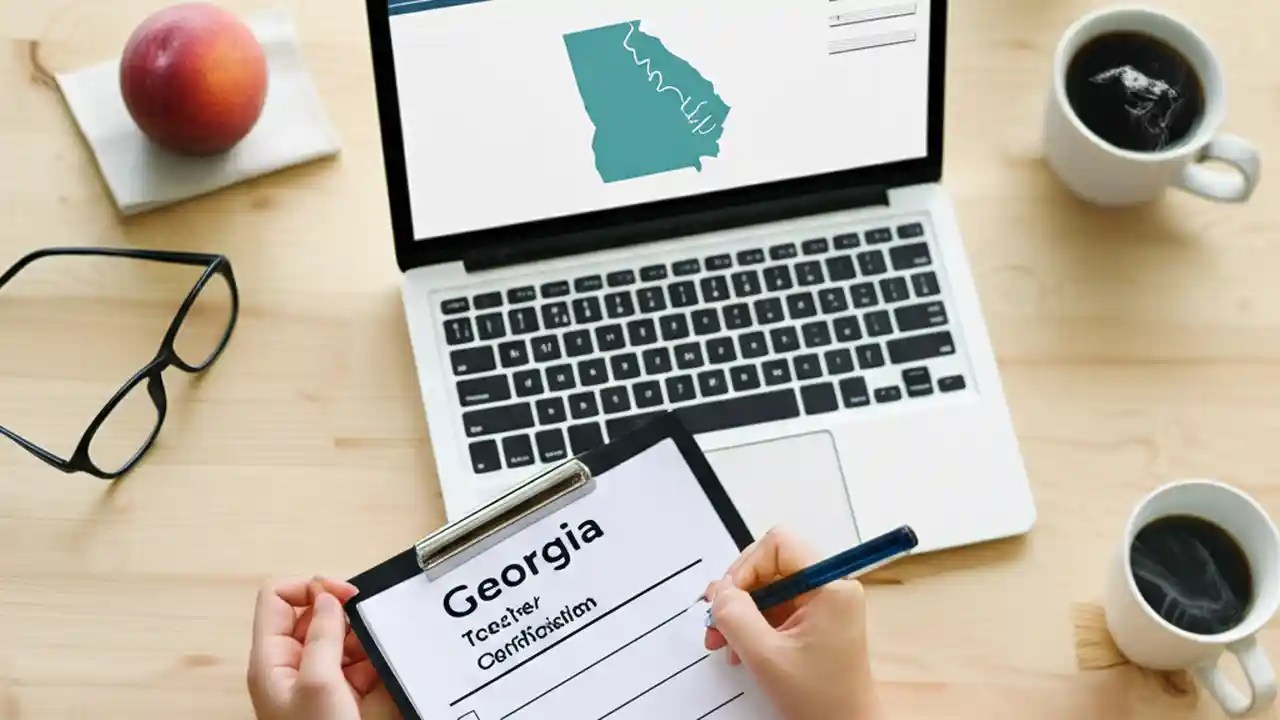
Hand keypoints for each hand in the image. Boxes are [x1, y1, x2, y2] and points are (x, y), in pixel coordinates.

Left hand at [248, 577, 399, 719]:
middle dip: (342, 615)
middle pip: (311, 614)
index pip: (277, 597)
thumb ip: (321, 635)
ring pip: (336, 637)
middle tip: (364, 625)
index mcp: (271, 658)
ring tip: (372, 656)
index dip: (310, 588)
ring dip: (359, 640)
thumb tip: (326, 595)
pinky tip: (378, 673)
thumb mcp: (319, 683)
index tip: (343, 597)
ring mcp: (312, 680)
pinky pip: (353, 662)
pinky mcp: (335, 693)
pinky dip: (369, 662)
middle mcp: (288, 664)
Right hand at [703, 529, 882, 719]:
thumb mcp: (766, 656)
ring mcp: (823, 603)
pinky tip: (739, 646)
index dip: (746, 565)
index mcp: (831, 587)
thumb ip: (736, 616)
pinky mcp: (814, 619)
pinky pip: (774, 605)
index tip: (729, 596)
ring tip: (723, 640)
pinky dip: (752, 623)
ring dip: (740, 611)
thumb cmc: (821, 700)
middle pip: (770, 563)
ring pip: (768, 585)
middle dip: (738, 592)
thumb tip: (718, 590)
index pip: (779, 544)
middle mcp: (830, 587)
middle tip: (717, 620)